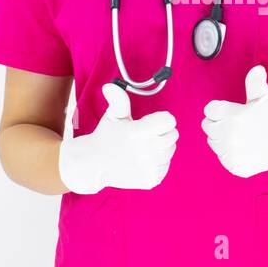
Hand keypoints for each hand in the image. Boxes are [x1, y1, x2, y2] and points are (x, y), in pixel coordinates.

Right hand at [58, 83, 177, 193]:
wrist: (94, 164)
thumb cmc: (107, 136)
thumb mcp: (112, 116)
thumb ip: (118, 100)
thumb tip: (110, 86)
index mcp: (138, 133)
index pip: (169, 121)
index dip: (160, 119)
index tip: (149, 123)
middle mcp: (146, 152)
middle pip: (173, 135)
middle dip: (162, 132)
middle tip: (146, 135)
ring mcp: (150, 168)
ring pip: (170, 150)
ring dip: (161, 147)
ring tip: (143, 148)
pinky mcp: (152, 180)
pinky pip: (166, 166)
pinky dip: (158, 162)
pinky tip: (143, 160)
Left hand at [201, 64, 267, 176]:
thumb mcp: (267, 95)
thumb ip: (255, 81)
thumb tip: (256, 69)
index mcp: (233, 115)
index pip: (210, 110)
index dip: (220, 109)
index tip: (233, 111)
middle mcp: (230, 136)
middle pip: (208, 126)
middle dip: (219, 122)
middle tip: (238, 123)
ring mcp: (233, 154)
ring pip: (214, 143)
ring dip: (223, 138)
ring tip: (242, 135)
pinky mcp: (237, 167)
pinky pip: (223, 159)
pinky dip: (231, 154)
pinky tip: (245, 148)